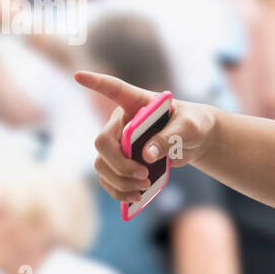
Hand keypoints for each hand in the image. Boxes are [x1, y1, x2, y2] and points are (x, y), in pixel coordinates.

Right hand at [75, 71, 217, 205]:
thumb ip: (170, 137)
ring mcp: (119, 143)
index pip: (112, 88)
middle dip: (119, 164)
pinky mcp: (122, 162)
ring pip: (102, 165)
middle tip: (143, 175)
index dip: (95, 82)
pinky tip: (135, 198)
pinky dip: (119, 192)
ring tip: (142, 189)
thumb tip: (146, 156)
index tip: (78, 75)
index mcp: (136, 103)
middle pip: (102, 143)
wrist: (196, 140)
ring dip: (119, 181)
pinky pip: (109, 180)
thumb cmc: (193, 124)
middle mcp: (121, 122)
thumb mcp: (190, 127)